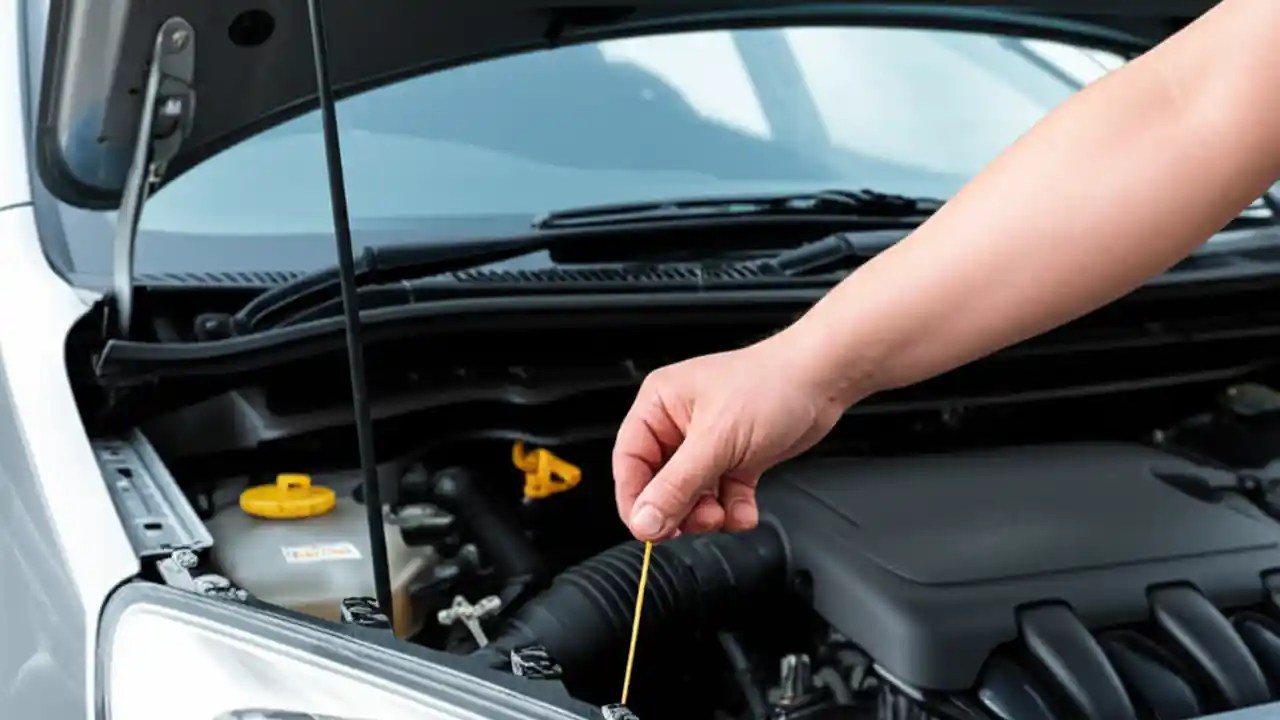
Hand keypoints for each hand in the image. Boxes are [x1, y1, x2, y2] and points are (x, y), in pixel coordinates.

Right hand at [612, 334, 851, 540]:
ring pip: (691, 496)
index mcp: (658, 405)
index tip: (646, 529)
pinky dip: (732, 509)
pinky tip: (746, 508)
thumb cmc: (770, 385)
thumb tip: (644, 521)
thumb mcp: (716, 441)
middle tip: (699, 521)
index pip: (629, 461)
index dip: (634, 499)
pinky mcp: (735, 459)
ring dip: (708, 513)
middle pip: (659, 484)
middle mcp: (678, 424)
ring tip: (725, 513)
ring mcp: (708, 444)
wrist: (823, 380)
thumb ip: (676, 487)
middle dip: (679, 509)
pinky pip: (721, 497)